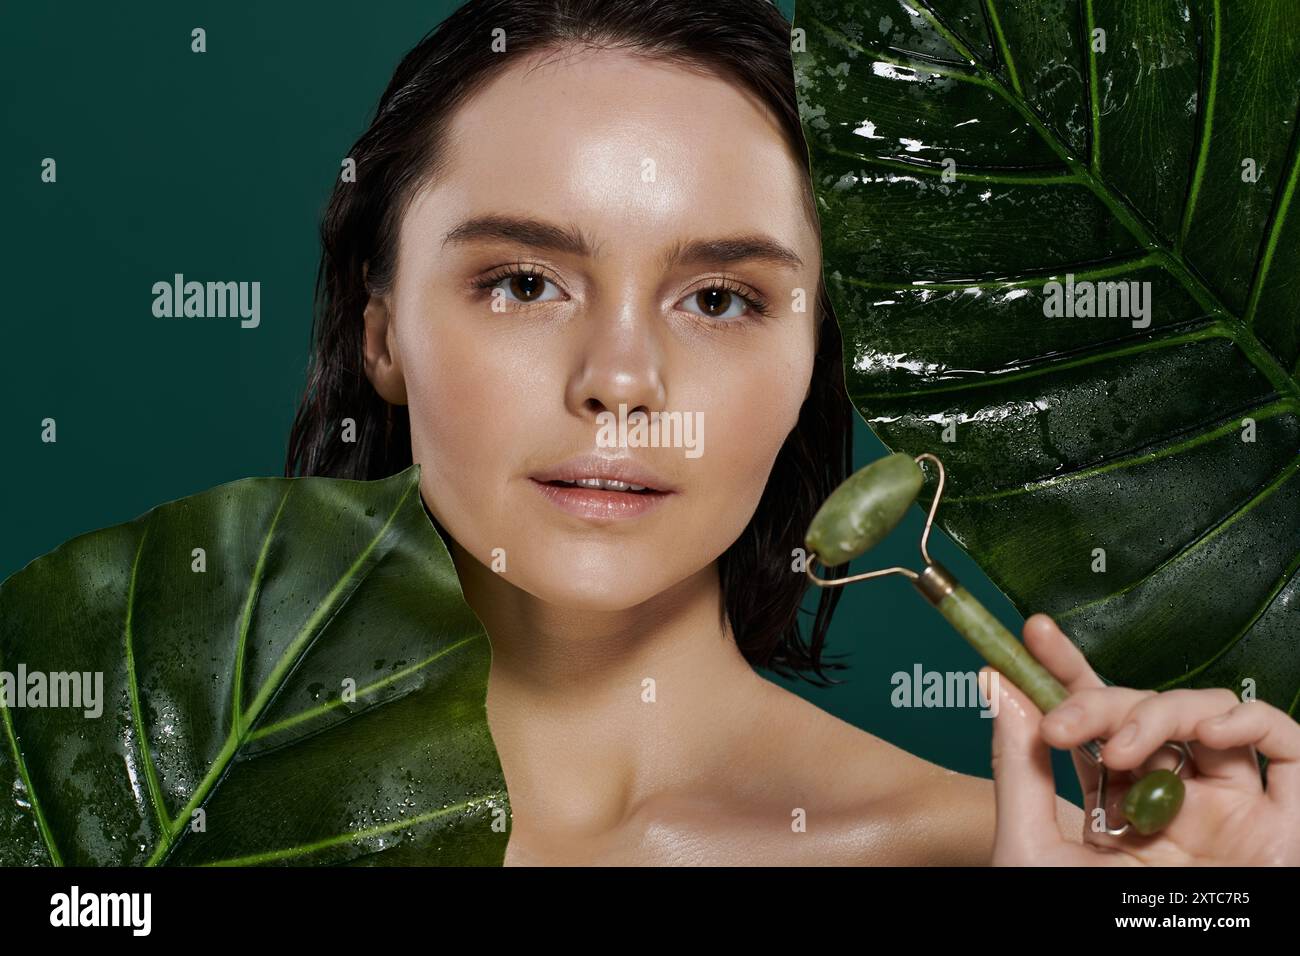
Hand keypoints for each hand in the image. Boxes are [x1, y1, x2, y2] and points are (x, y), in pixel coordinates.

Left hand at [988, 613, 1299, 864]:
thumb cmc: (1074, 925)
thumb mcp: (1031, 847)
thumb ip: (1016, 766)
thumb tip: (995, 682)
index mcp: (1113, 802)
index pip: (1092, 718)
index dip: (1066, 669)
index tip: (1031, 634)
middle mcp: (1172, 797)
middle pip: (1144, 710)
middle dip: (1101, 698)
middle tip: (1065, 723)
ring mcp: (1231, 808)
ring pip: (1209, 716)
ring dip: (1159, 711)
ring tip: (1118, 749)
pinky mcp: (1285, 824)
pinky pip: (1288, 746)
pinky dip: (1250, 720)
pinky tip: (1207, 732)